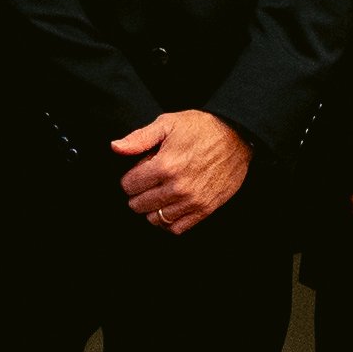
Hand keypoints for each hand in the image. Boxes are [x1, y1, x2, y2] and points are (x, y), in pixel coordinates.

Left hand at [112, 110, 251, 233]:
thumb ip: (139, 138)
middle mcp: (177, 187)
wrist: (237, 136)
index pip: (129, 185)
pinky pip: (177, 228)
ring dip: (152, 209)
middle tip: (148, 182)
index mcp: (165, 165)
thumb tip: (116, 148)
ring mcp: (192, 201)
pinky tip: (170, 207)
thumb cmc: (202, 128)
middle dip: (138, 194)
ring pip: (155, 219)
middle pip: (139, 205)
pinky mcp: (205, 209)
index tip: (140, 170)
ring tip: (158, 195)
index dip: (130, 177)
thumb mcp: (168, 123)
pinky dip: (169, 222)